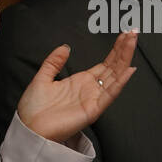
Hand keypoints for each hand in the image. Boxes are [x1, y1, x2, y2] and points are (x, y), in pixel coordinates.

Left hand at [16, 31, 137, 144]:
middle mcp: (90, 89)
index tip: (124, 35)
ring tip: (132, 42)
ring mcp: (93, 99)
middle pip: (113, 67)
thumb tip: (65, 47)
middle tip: (133, 33)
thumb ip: (54, 62)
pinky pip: (109, 95)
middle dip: (124, 50)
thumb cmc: (34, 110)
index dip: (115, 50)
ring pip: (114, 76)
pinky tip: (128, 70)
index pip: (105, 63)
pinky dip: (120, 83)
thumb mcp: (42, 78)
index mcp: (81, 82)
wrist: (29, 129)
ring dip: (124, 59)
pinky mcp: (93, 110)